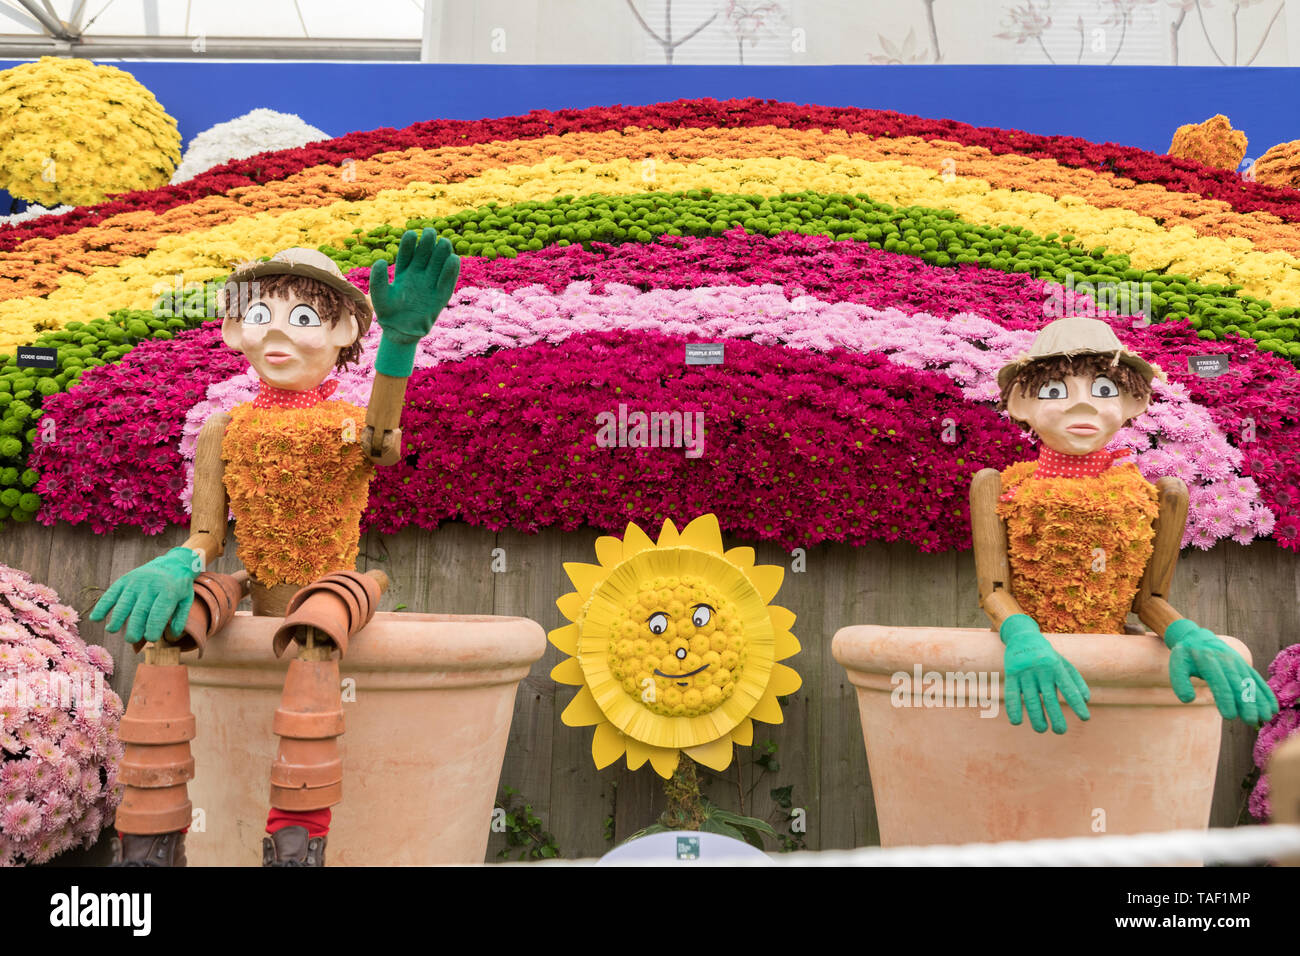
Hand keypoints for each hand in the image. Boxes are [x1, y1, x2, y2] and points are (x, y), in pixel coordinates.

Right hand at [88, 547, 200, 643]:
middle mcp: (151, 586)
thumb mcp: (186, 600)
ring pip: (124, 603)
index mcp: (169, 591)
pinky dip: (102, 606)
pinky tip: (96, 618)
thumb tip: (172, 636)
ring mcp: (136, 582)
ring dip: (116, 618)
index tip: (150, 639)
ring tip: (112, 630)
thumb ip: (180, 618)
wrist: (173, 563)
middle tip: (131, 639)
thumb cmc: (179, 587)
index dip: (153, 627)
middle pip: (140, 610)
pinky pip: (111, 593)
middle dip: (134, 627)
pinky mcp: (124, 580)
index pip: (159, 612)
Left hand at [369, 227, 458, 345]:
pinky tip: (453, 259)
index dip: (409, 243)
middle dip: (428, 242)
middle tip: (430, 233)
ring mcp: (430, 283)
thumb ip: (378, 280)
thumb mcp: (379, 297)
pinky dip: (451, 270)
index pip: (407, 253)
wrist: (400, 332)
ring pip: (438, 263)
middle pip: (425, 253)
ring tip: (443, 242)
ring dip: (442, 252)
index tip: (411, 234)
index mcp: (403, 272)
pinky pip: (448, 280)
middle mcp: (418, 274)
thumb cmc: (388, 314)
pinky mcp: (441, 295)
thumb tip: (380, 261)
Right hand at [1000, 613, 1090, 733]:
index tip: (1085, 718)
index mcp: (1056, 667)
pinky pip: (1012, 694)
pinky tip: (1016, 722)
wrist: (1022, 637)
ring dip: (1036, 717)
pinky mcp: (1011, 674)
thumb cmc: (1047, 655)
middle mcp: (1041, 670)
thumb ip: (1076, 681)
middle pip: (1049, 698)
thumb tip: (1086, 700)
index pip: (1068, 688)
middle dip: (1056, 717)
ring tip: (1042, 729)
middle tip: (1061, 731)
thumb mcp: (1064, 664)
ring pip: (1030, 699)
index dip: (1077, 704)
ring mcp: (1025, 672)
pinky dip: (1013, 709)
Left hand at [1164, 619, 1278, 724]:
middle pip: (1238, 684)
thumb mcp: (1177, 665)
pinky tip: (1272, 707)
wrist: (1197, 637)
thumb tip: (1188, 699)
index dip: (1225, 700)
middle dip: (1246, 703)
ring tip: (1264, 717)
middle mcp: (1226, 661)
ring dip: (1259, 700)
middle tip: (1250, 720)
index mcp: (1208, 661)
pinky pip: (1257, 679)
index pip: (1218, 683)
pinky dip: (1266, 693)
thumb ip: (1180, 682)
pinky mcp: (1244, 665)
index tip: (1229, 716)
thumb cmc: (1185, 656)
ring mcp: (1237, 662)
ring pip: (1251, 683)